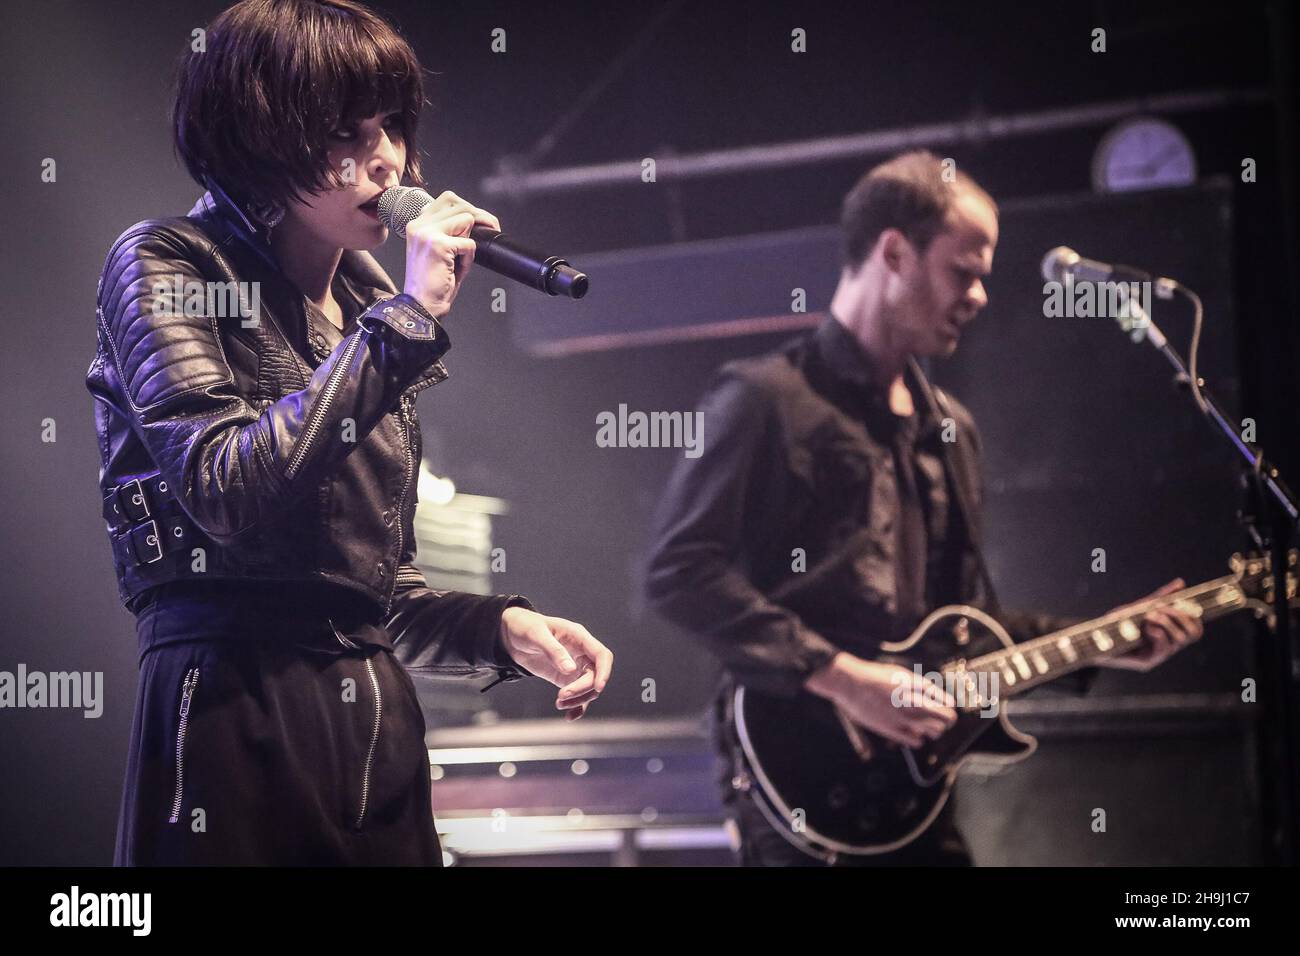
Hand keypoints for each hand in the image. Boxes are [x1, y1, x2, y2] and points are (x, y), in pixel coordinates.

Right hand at [401, 190, 500, 317]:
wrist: (422, 305)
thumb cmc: (432, 282)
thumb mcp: (437, 249)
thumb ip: (448, 230)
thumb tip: (473, 218)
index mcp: (417, 223)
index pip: (448, 199)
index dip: (468, 210)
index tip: (479, 223)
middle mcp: (419, 224)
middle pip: (459, 204)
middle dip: (478, 217)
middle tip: (489, 230)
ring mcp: (427, 233)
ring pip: (466, 218)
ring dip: (471, 240)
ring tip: (461, 258)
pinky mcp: (439, 245)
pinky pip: (470, 244)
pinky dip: (469, 259)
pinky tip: (457, 269)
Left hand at [499, 607, 612, 719]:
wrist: (512, 635)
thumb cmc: (525, 627)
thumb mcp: (536, 635)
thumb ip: (554, 651)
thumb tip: (570, 670)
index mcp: (578, 637)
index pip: (601, 655)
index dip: (604, 671)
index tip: (598, 687)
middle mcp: (581, 653)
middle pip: (594, 675)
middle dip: (582, 689)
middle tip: (562, 696)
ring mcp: (575, 667)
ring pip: (588, 688)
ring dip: (578, 700)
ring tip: (559, 704)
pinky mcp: (565, 679)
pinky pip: (578, 695)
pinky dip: (576, 707)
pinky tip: (569, 716)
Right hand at [805, 652, 956, 748]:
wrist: (850, 683)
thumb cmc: (873, 676)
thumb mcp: (900, 674)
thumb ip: (918, 685)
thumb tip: (933, 696)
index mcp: (916, 687)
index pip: (946, 703)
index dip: (949, 707)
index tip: (946, 708)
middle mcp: (913, 702)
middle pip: (945, 718)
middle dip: (947, 720)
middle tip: (942, 720)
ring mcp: (903, 717)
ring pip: (933, 731)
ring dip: (933, 730)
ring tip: (925, 726)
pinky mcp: (891, 729)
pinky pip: (915, 741)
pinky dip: (917, 739)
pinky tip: (911, 733)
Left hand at [1100, 578, 1203, 671]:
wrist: (1095, 638)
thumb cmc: (1118, 624)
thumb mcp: (1141, 607)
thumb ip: (1160, 597)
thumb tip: (1181, 583)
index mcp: (1169, 635)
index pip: (1196, 629)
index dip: (1194, 615)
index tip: (1181, 601)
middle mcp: (1168, 646)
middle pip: (1193, 634)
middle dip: (1181, 616)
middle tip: (1162, 606)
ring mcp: (1159, 656)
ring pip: (1180, 640)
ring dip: (1167, 622)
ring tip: (1150, 614)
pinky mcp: (1148, 662)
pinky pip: (1164, 649)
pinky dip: (1158, 633)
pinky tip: (1147, 627)